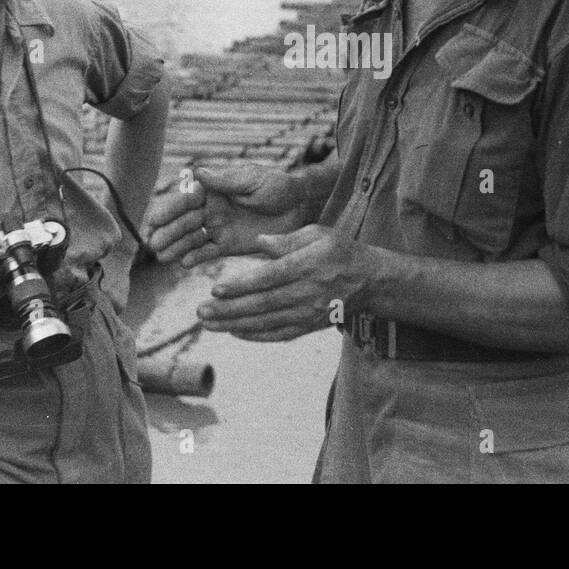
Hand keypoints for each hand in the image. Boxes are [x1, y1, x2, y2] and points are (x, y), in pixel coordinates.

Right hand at [141, 164, 304, 266]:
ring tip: (162, 256)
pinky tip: (184, 263)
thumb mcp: (252, 180)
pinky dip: (194, 257)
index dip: (168, 210)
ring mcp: (217, 228)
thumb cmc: (277, 186)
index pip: (183, 200)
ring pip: (190, 239)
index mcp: (212, 190)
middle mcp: (210, 209)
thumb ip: (225, 181)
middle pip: (181, 222)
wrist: (299, 207)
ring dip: (175, 246)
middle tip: (154, 243)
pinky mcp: (227, 246)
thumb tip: (197, 172)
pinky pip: (207, 253)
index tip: (155, 220)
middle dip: (167, 231)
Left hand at [197, 225, 373, 341]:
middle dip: (229, 309)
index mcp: (308, 265)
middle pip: (263, 303)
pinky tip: (234, 332)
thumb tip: (259, 242)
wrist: (367, 280)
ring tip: (209, 323)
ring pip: (267, 322)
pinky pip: (279, 334)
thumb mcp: (318, 233)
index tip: (216, 289)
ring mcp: (309, 312)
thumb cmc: (339, 250)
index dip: (242, 285)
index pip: (270, 277)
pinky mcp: (309, 325)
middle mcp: (308, 292)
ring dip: (235, 324)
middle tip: (201, 311)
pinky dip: (256, 335)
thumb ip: (288, 239)